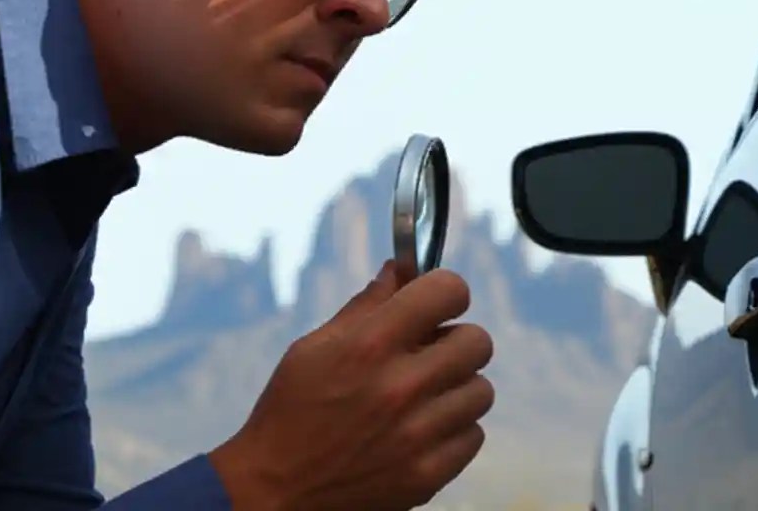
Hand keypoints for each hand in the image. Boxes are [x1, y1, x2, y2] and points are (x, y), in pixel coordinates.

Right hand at [208, 261, 495, 510]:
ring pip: (480, 390)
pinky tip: (422, 430)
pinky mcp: (428, 473)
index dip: (445, 291)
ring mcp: (418, 434)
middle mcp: (400, 386)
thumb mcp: (315, 348)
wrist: (276, 491)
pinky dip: (454, 430)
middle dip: (455, 340)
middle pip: (477, 341)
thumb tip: (400, 269)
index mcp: (369, 345)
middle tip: (429, 354)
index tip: (437, 302)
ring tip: (422, 397)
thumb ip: (366, 305)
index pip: (447, 291)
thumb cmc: (292, 413)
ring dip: (456, 388)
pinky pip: (474, 434)